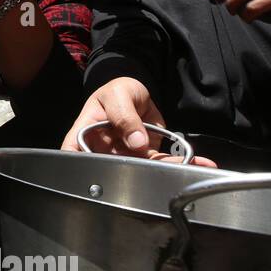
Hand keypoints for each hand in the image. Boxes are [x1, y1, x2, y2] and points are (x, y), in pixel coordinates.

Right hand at [61, 77, 218, 165]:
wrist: (136, 92)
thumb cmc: (117, 91)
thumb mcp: (118, 96)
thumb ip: (124, 117)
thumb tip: (136, 142)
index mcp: (84, 134)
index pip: (73, 155)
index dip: (80, 171)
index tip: (101, 180)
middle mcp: (101, 150)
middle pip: (111, 170)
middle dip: (138, 177)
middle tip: (165, 173)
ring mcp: (122, 155)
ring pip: (141, 170)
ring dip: (167, 170)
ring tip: (191, 167)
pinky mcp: (142, 155)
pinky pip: (158, 162)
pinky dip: (178, 163)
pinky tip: (197, 163)